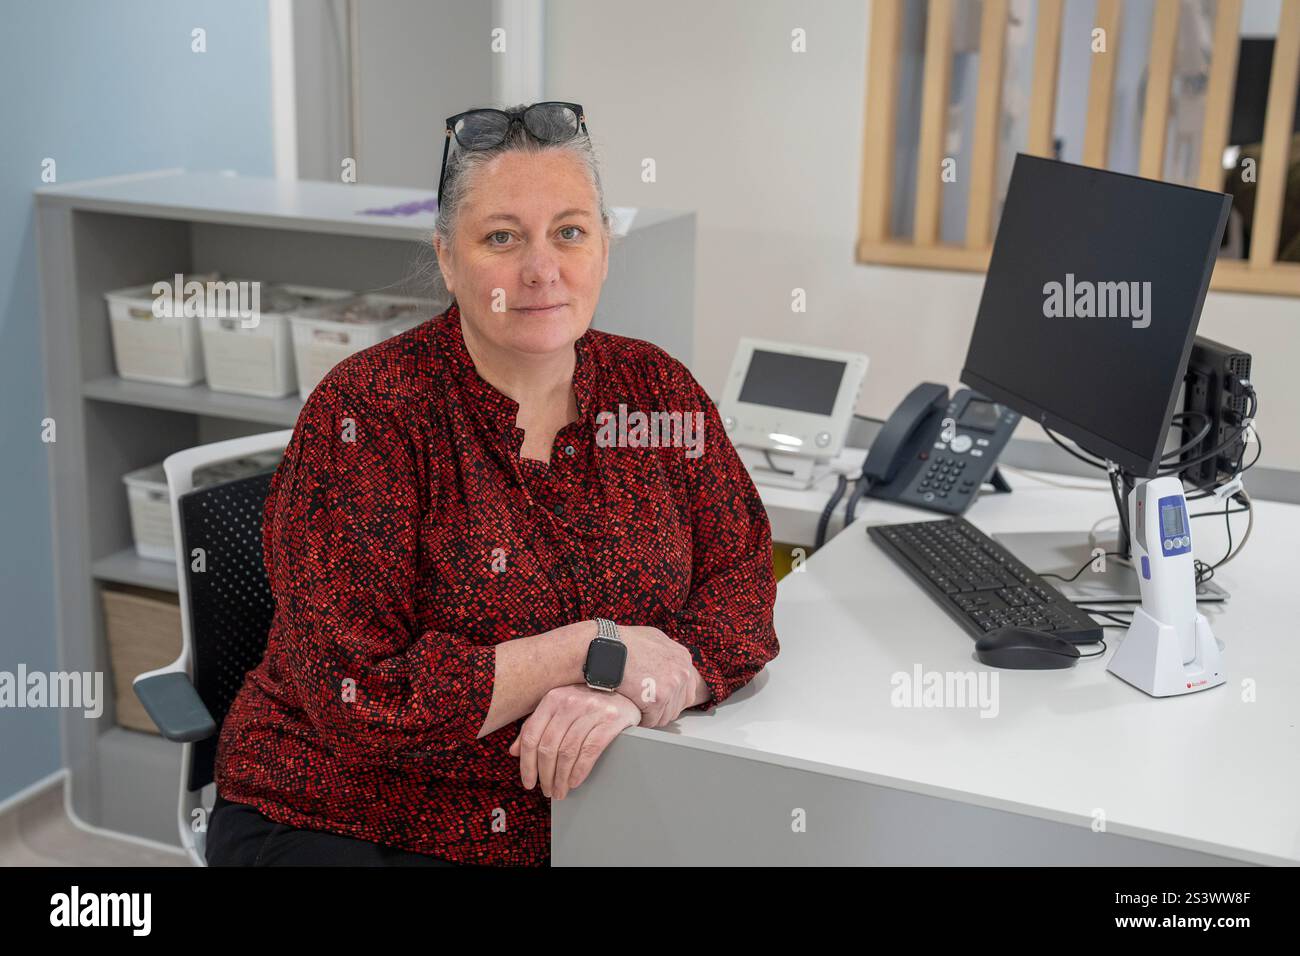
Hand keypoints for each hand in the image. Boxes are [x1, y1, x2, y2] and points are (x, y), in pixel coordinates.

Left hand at [508, 684, 640, 799]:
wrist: (622, 688)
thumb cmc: (586, 700)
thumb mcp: (557, 707)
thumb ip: (535, 725)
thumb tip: (514, 751)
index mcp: (552, 699)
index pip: (531, 736)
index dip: (527, 763)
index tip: (529, 782)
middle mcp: (569, 702)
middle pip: (549, 747)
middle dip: (545, 775)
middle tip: (547, 791)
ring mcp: (591, 711)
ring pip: (568, 752)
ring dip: (562, 778)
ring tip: (561, 790)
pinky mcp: (610, 720)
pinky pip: (590, 751)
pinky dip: (580, 770)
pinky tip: (575, 781)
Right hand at [614, 625, 700, 727]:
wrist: (605, 647)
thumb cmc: (622, 642)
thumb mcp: (652, 639)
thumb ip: (665, 655)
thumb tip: (668, 668)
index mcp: (682, 658)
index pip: (687, 691)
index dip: (670, 699)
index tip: (656, 700)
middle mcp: (682, 671)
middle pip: (678, 706)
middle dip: (661, 709)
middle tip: (643, 704)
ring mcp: (672, 685)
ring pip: (665, 716)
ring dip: (650, 715)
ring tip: (635, 704)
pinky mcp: (658, 699)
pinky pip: (652, 721)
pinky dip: (640, 719)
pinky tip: (630, 707)